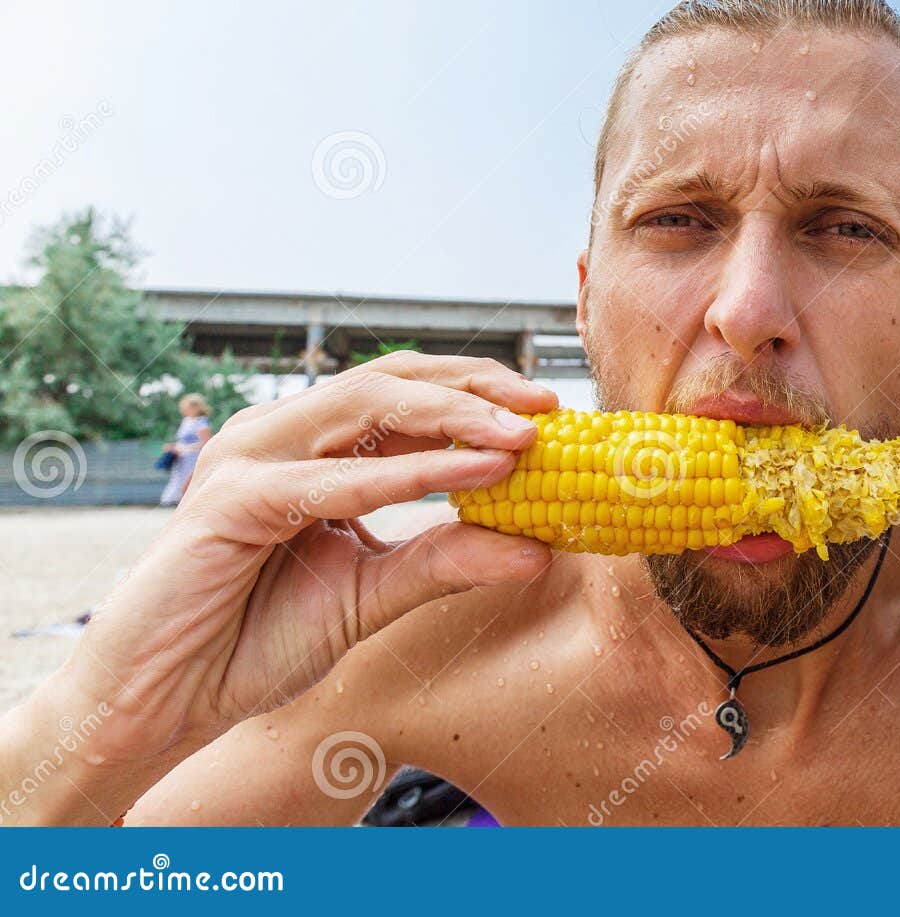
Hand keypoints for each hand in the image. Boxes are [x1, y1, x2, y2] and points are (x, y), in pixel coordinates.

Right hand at [56, 353, 555, 773]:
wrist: (164, 699)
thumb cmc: (254, 641)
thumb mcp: (372, 595)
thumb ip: (446, 562)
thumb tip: (540, 549)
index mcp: (313, 447)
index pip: (407, 396)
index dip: (480, 396)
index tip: (552, 414)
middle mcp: (282, 435)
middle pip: (394, 382)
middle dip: (478, 388)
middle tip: (548, 406)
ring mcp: (253, 457)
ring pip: (369, 407)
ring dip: (454, 416)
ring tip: (522, 434)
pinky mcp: (232, 499)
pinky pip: (337, 479)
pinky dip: (412, 474)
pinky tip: (475, 472)